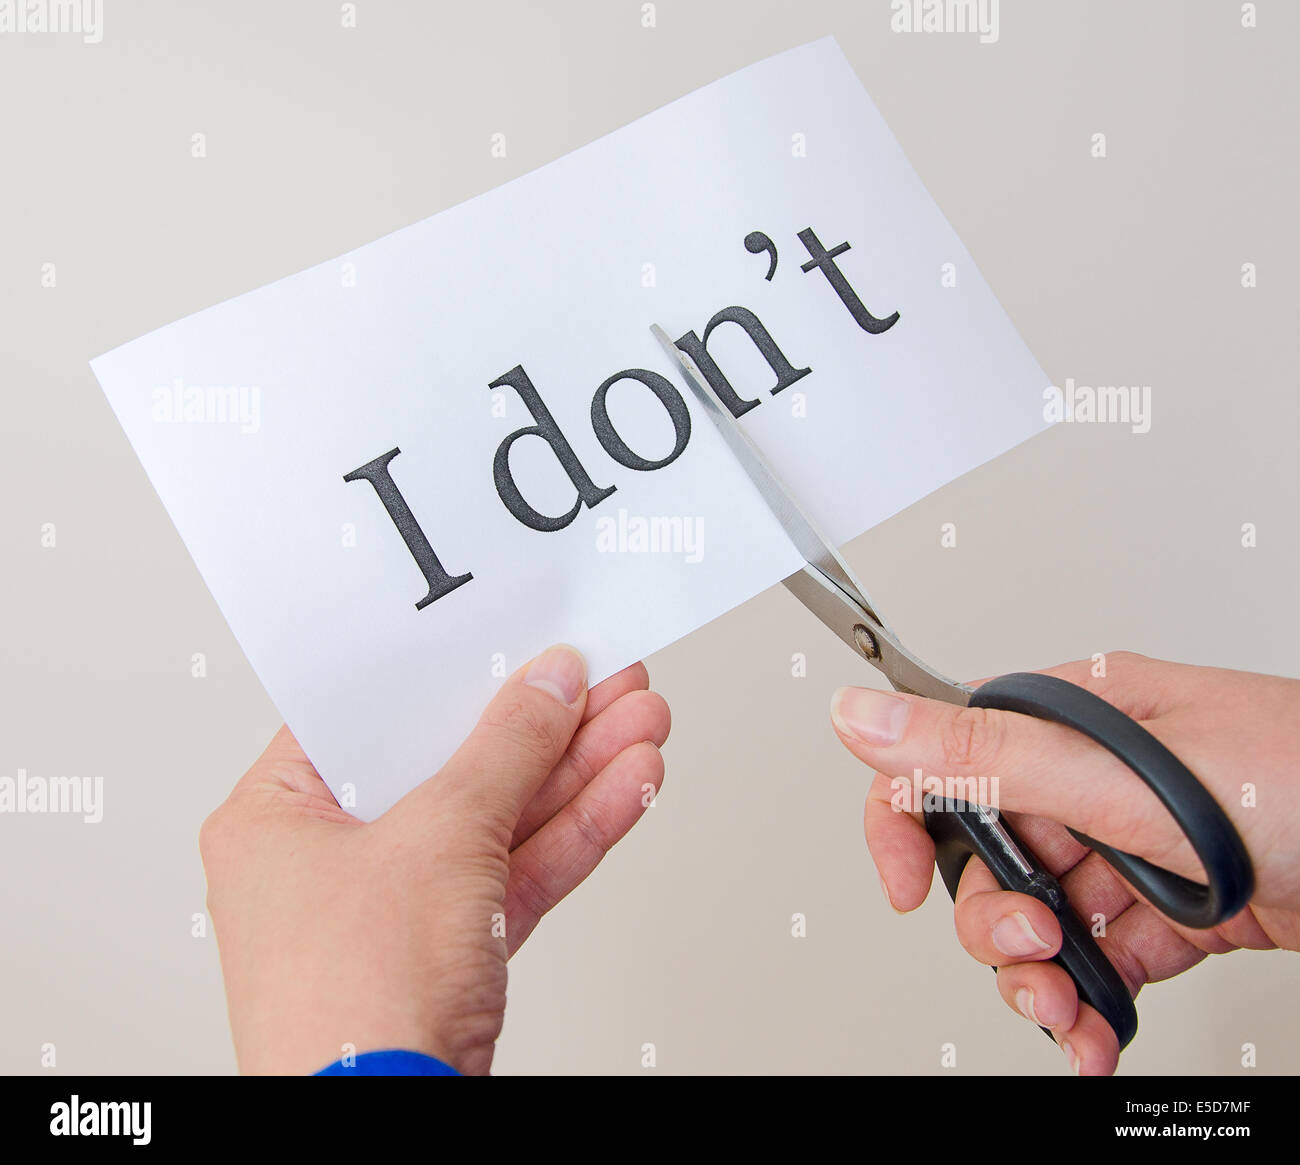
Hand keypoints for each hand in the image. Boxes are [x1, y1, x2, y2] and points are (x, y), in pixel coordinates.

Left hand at [200, 645, 669, 1074]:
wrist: (384, 1129)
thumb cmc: (350, 1006)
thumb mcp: (437, 840)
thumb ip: (503, 752)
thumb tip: (547, 688)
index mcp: (279, 817)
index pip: (375, 715)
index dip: (453, 671)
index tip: (516, 642)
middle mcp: (330, 859)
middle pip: (454, 763)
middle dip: (545, 726)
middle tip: (604, 680)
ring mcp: (394, 907)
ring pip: (500, 818)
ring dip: (577, 772)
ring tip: (640, 722)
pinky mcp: (449, 948)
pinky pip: (517, 871)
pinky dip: (573, 832)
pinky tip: (627, 787)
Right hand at [831, 651, 1299, 1074]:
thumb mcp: (1124, 774)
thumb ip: (984, 754)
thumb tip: (861, 715)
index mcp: (1068, 720)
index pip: (946, 760)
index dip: (908, 827)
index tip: (908, 892)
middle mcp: (1092, 779)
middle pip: (989, 860)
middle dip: (996, 925)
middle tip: (1038, 952)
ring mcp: (1132, 846)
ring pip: (1042, 920)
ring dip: (1042, 979)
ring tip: (1073, 1010)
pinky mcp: (1172, 907)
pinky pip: (1102, 959)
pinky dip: (1095, 1005)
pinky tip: (1101, 1032)